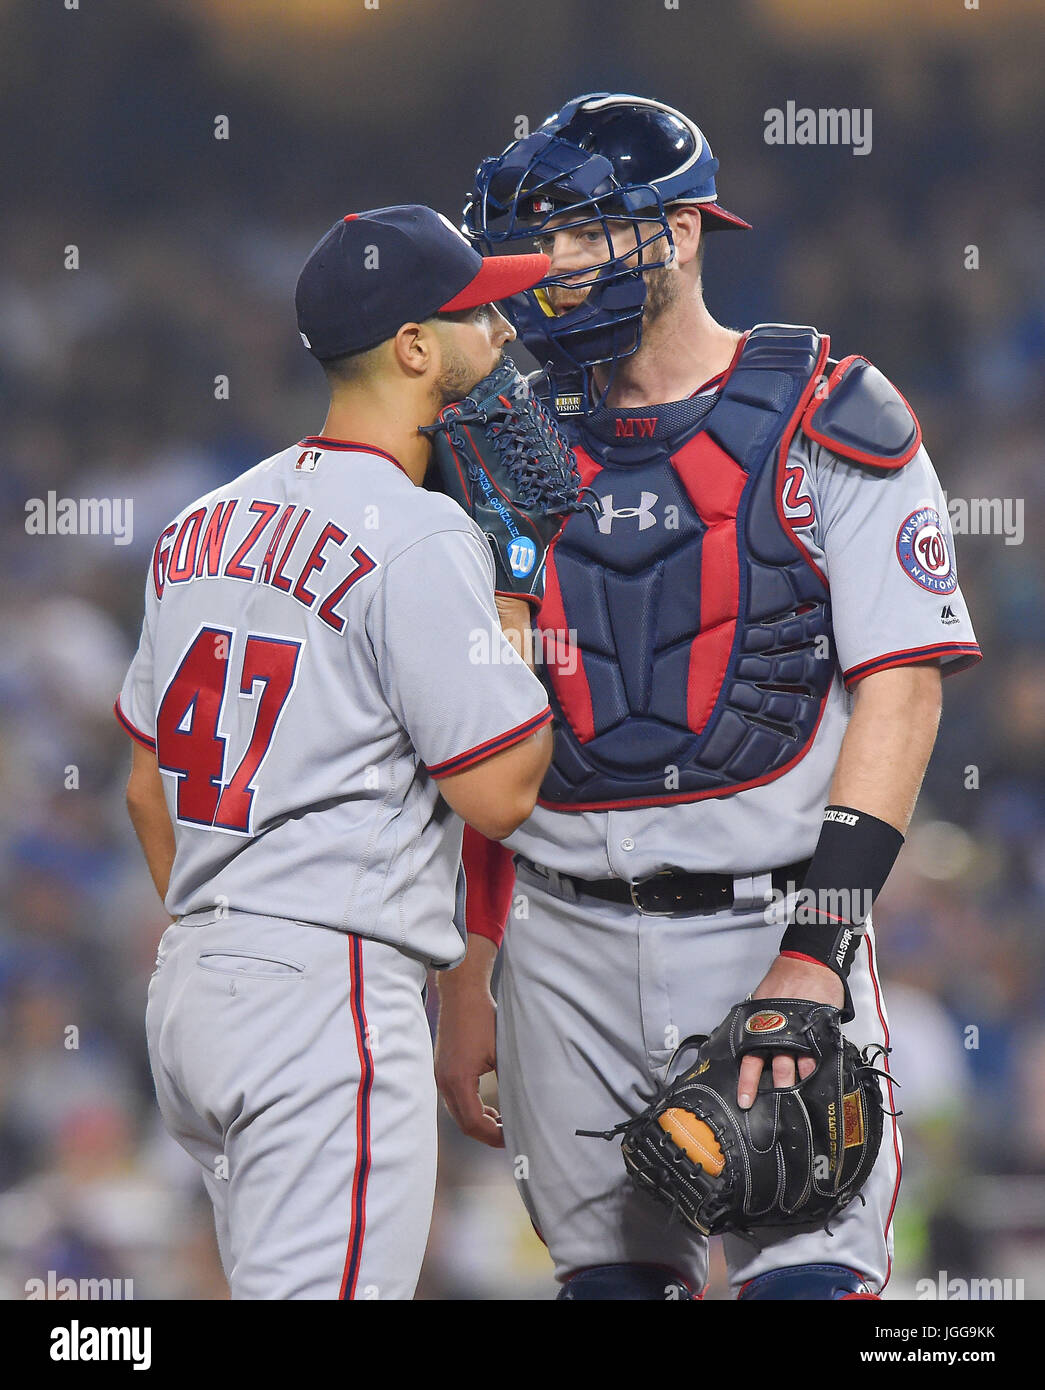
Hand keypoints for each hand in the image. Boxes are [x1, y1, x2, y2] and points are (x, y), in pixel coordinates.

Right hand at [434, 938, 504, 1147]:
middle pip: (463, 1123)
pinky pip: (455, 1099)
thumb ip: (509, 1081)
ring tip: (503, 1123)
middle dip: (487, 1134)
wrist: (461, 993)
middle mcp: (444, 1082)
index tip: (514, 1137)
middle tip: (511, 1136)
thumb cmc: (482, 1018)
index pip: (474, 1123)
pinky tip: (489, 1107)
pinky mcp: (442, 1069)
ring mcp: (440, 1076)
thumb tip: (524, 1106)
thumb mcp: (502, 1052)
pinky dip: (471, 1108)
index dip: (495, 1136)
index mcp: (458, 1081)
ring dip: (479, 1122)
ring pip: (458, 1113)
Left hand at [736, 955, 844, 1109]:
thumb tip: (748, 1044)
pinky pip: (817, 1052)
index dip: (747, 1081)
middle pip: (775, 1066)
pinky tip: (815, 1075)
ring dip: (797, 1080)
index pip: (750, 1058)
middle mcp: (778, 1032)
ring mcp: (800, 1032)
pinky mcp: (818, 1029)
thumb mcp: (762, 1001)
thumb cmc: (782, 981)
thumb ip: (758, 1024)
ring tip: (798, 1094)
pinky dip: (816, 1065)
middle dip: (776, 1087)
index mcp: (760, 1026)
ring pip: (797, 1062)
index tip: (745, 1099)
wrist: (808, 963)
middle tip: (774, 1104)